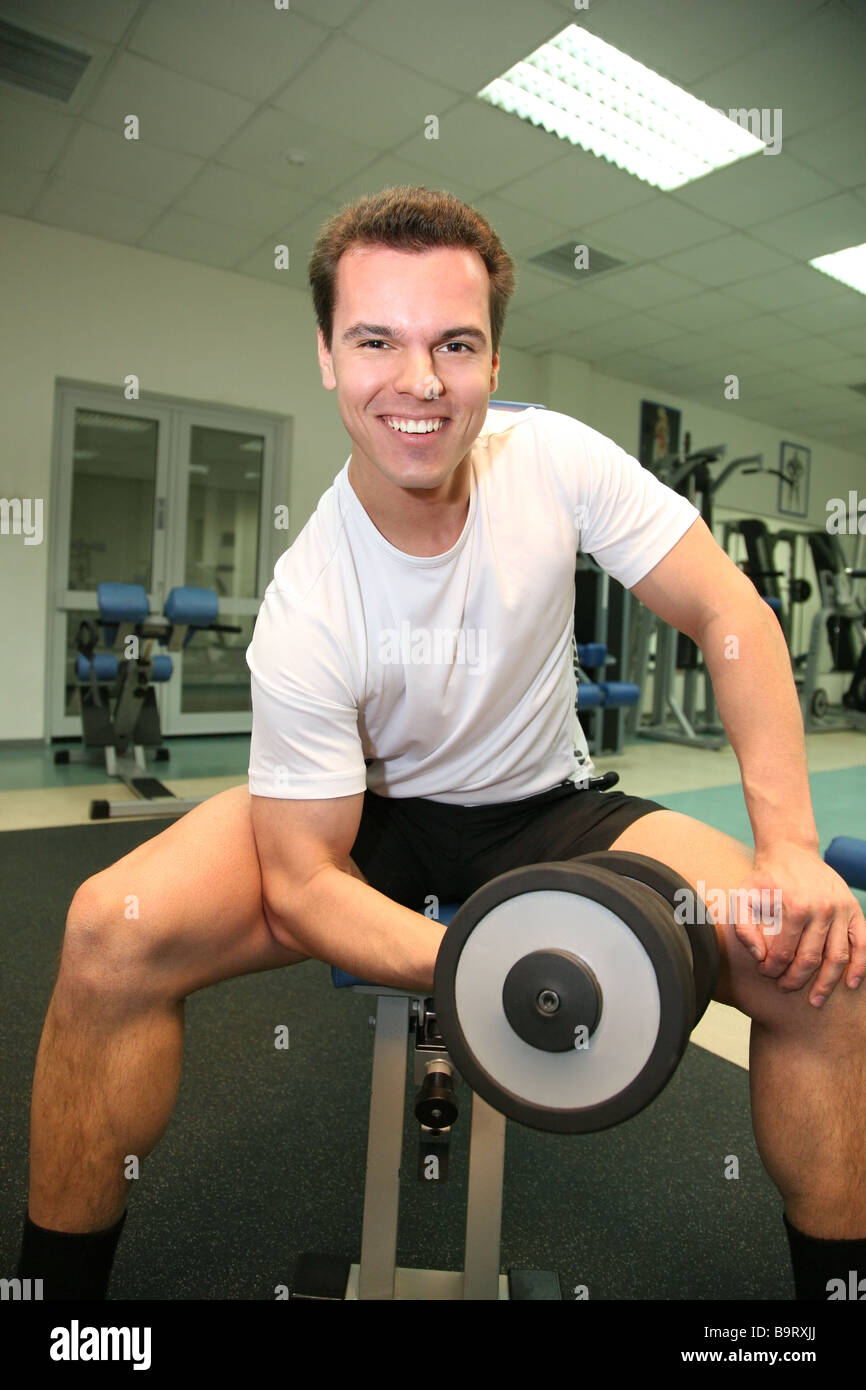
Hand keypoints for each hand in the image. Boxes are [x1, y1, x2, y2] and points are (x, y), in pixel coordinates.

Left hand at [731, 842, 865, 1006]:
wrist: (790, 851)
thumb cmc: (765, 879)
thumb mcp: (743, 897)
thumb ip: (743, 927)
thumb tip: (759, 956)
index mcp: (794, 907)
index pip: (784, 953)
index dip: (773, 969)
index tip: (765, 973)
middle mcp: (821, 909)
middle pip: (810, 959)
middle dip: (796, 980)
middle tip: (785, 989)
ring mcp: (841, 910)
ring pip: (837, 957)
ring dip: (827, 983)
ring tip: (816, 1001)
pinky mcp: (853, 910)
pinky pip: (862, 944)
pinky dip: (860, 966)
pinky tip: (851, 984)